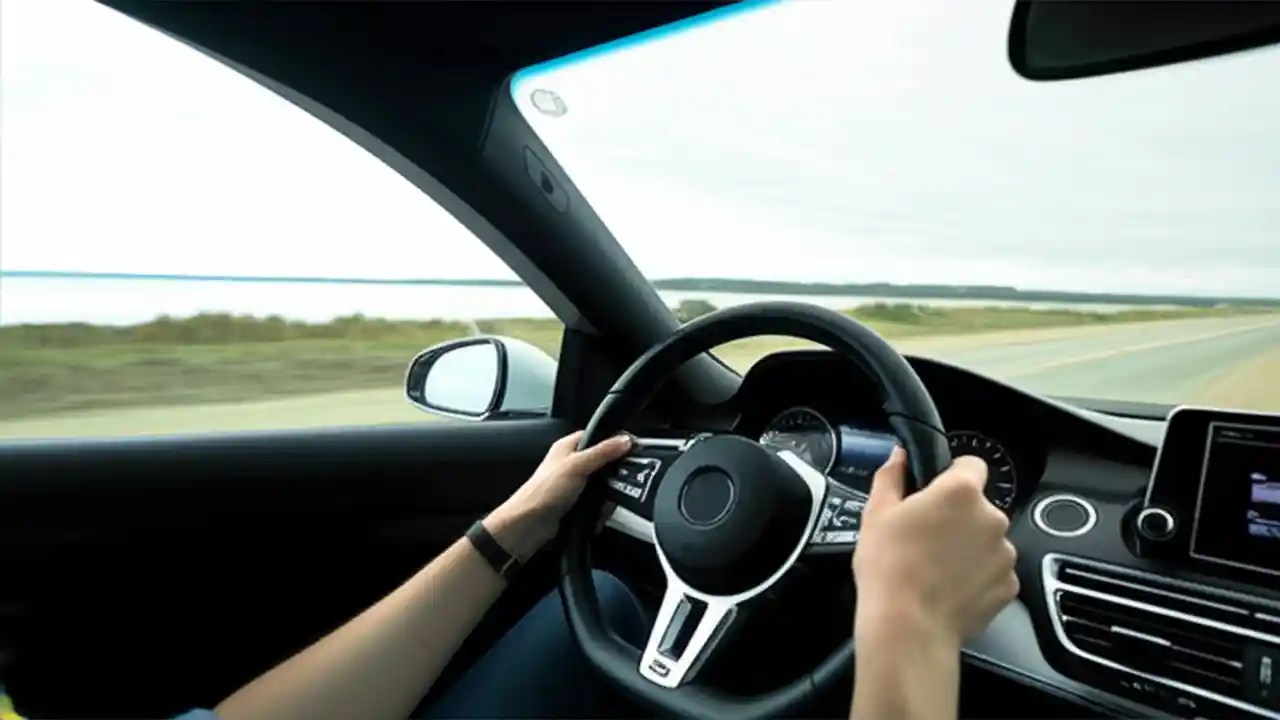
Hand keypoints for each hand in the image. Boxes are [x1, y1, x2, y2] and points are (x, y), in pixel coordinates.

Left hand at [484, 430, 631, 559]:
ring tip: (607, 502)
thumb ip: (603, 452)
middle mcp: (571, 464)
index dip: (615, 440)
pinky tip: (599, 515)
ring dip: (607, 496)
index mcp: (568, 447)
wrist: (528, 525)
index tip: (632, 448)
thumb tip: (625, 440)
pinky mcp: (576, 504)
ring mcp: (574, 485)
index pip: (598, 436)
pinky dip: (600, 510)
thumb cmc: (543, 492)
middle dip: (613, 474)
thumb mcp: (578, 466)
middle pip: (604, 463)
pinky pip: (597, 504)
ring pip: (603, 486)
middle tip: (623, 479)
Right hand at [853, 447, 1018, 651]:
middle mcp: (991, 518)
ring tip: (937, 567)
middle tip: (927, 537)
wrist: (908, 626)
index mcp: (960, 492)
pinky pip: (994, 571)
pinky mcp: (1009, 585)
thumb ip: (891, 477)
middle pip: (978, 507)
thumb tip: (899, 457)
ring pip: (987, 540)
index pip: (972, 464)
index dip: (954, 475)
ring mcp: (1004, 553)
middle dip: (958, 517)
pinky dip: (977, 576)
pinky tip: (950, 587)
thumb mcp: (876, 513)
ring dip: (969, 547)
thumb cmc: (889, 568)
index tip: (937, 492)